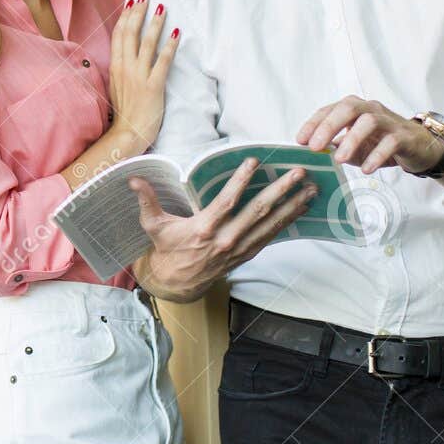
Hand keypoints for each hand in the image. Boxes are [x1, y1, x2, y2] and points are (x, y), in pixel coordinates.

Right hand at [107, 0, 179, 151]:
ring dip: (155, 23)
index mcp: (114, 67)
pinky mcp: (153, 85)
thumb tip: (125, 54)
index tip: (132, 2)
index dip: (126, 17)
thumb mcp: (115, 86)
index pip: (118, 35)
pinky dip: (170, 45)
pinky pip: (163, 61)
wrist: (127, 134)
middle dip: (139, 13)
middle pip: (131, 33)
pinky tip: (176, 33)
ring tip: (162, 8)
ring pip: (146, 43)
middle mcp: (125, 68)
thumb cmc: (124, 113)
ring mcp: (139, 76)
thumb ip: (120, 69)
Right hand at [129, 159, 316, 301]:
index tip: (254, 162)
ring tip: (310, 188)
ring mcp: (239, 248)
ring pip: (270, 224)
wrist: (178, 282)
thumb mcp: (153, 225)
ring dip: (292, 205)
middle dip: (280, 191)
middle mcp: (226, 239)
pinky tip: (301, 208)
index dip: (241, 181)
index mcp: (203, 229)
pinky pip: (271, 235)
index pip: (227, 201)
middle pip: (258, 212)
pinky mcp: (247, 253)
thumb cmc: (167, 248)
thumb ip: (147, 200)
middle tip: (297, 173)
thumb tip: (134, 179)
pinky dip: (288, 221)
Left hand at [297, 96, 443, 174]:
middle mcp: (371, 109)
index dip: (313, 123)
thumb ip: (336, 146)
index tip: (300, 140)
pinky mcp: (404, 136)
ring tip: (340, 159)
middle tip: (315, 147)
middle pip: (348, 108)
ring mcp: (389, 121)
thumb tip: (315, 153)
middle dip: (329, 126)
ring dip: (352, 139)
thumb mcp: (355, 146)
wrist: (419, 146)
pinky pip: (390, 142)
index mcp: (355, 109)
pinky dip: (376, 155)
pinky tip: (366, 169)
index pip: (330, 110)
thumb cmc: (381, 143)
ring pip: (369, 121)